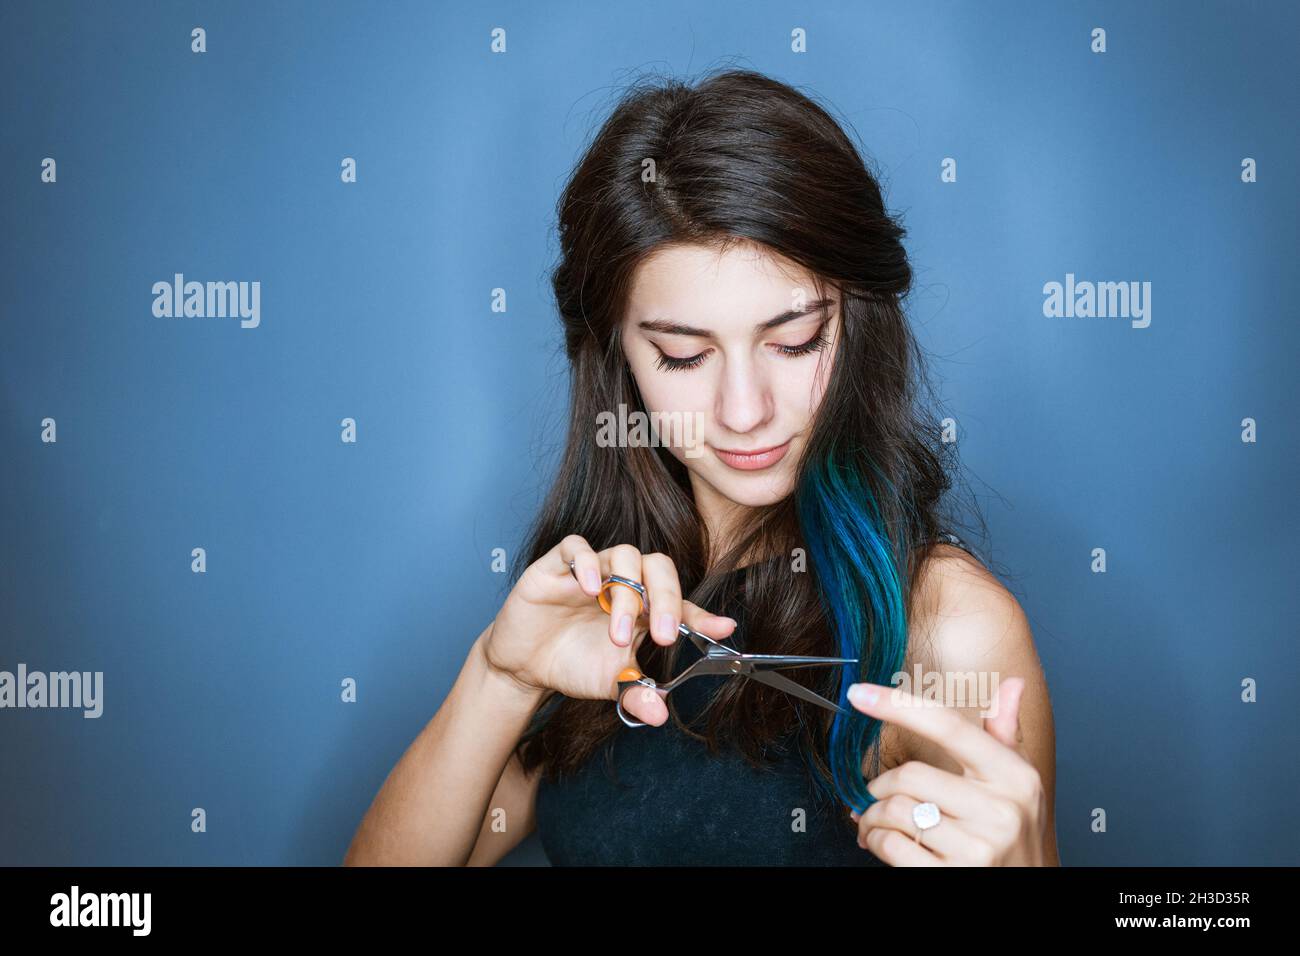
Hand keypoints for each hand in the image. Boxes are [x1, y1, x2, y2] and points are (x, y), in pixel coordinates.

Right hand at [483, 535, 736, 723]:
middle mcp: (622, 582)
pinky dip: (586, 563)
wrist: (524, 667)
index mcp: (643, 607)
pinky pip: (575, 547)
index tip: (723, 630)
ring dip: (627, 593)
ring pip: (623, 555)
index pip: (679, 601)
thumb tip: (659, 715)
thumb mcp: (610, 683)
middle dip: (667, 598)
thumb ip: (637, 694)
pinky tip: (590, 589)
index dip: (702, 614)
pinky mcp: (556, 567)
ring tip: (618, 632)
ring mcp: (591, 571)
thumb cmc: (573, 664)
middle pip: (657, 566)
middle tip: (665, 635)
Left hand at [845, 677, 1048, 865]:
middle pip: (909, 775)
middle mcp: (1002, 810)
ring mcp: (980, 847)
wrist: (1030, 893)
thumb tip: (1012, 684)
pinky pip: (892, 845)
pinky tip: (886, 845)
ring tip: (876, 824)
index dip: (898, 705)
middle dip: (879, 788)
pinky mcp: (955, 875)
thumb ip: (1005, 735)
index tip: (859, 693)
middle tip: (872, 799)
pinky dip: (877, 842)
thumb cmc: (1017, 838)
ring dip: (872, 817)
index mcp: (1014, 776)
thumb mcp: (1020, 786)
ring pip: (895, 810)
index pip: (949, 727)